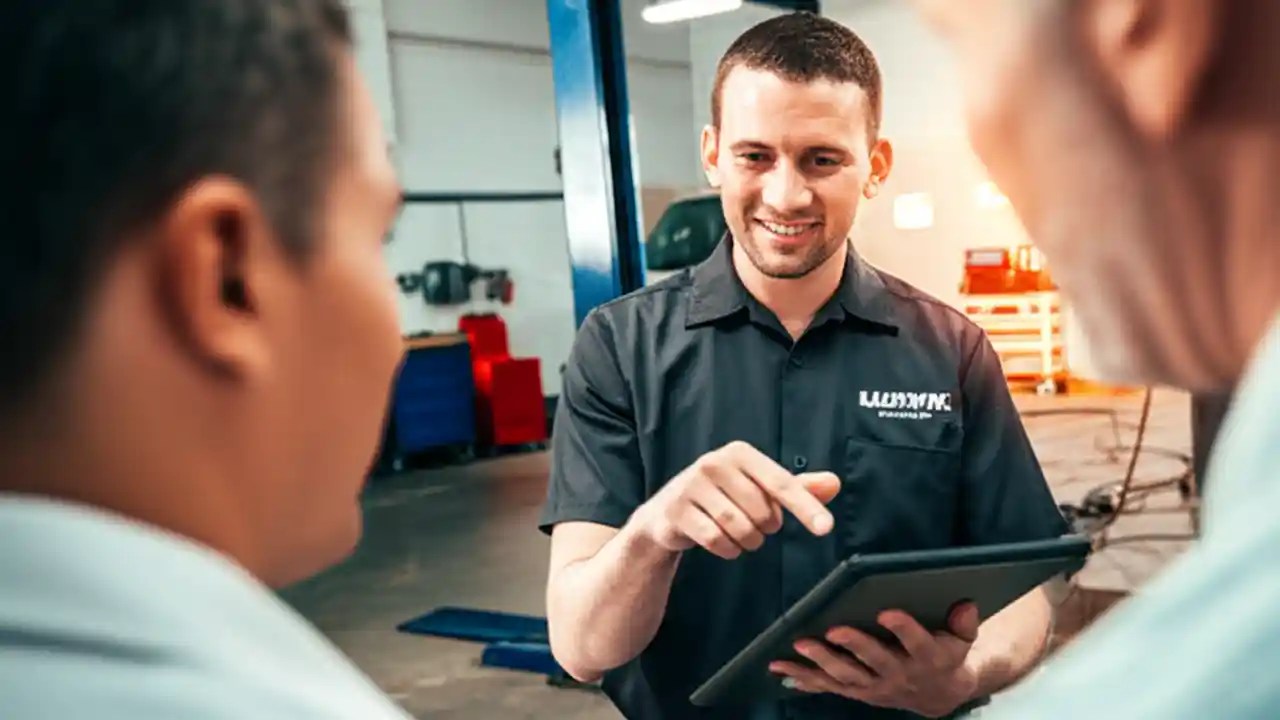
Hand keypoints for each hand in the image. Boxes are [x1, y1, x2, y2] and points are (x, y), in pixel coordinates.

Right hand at [634, 441, 839, 558]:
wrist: (668, 514)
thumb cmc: (722, 497)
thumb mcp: (759, 489)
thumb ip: (797, 488)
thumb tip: (834, 483)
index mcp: (740, 453)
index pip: (782, 484)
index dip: (806, 507)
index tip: (826, 528)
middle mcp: (714, 463)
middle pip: (762, 512)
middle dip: (764, 527)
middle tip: (752, 522)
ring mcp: (692, 485)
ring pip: (740, 528)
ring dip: (747, 541)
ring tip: (738, 534)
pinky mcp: (677, 510)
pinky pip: (717, 540)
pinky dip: (727, 549)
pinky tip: (722, 543)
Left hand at [770, 603, 981, 718]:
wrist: (939, 694)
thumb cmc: (946, 653)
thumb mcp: (963, 638)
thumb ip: (964, 621)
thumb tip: (964, 603)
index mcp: (928, 657)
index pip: (916, 642)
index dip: (903, 628)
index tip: (888, 612)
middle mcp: (900, 674)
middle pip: (874, 660)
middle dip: (852, 646)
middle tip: (831, 631)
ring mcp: (876, 686)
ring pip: (846, 675)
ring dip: (821, 662)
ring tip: (798, 646)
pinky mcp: (858, 692)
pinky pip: (829, 686)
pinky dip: (805, 679)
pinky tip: (782, 669)